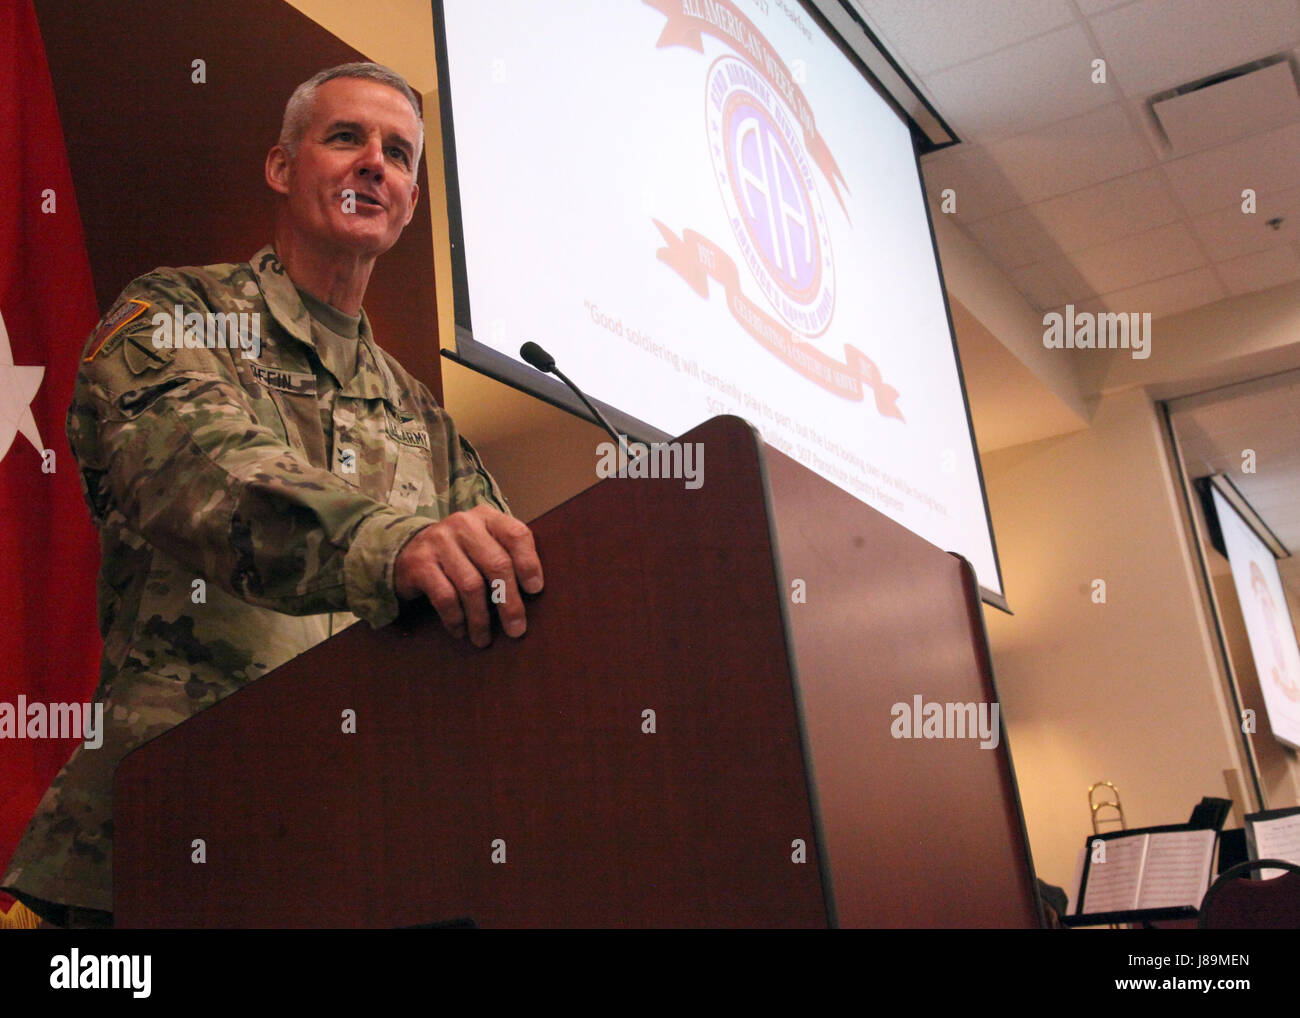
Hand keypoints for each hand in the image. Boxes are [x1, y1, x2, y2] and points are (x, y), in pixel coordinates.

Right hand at [393, 504, 541, 646]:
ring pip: (471, 585)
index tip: (535, 590)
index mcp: (487, 517)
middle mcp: (464, 524)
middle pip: (497, 564)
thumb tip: (534, 593)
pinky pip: (445, 597)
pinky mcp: (419, 563)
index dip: (529, 563)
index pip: (516, 535)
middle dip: (509, 602)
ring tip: (484, 639)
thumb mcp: (484, 544)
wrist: (407, 549)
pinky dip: (456, 619)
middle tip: (516, 630)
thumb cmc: (460, 553)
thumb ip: (507, 555)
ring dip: (480, 618)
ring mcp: (439, 541)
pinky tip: (460, 632)